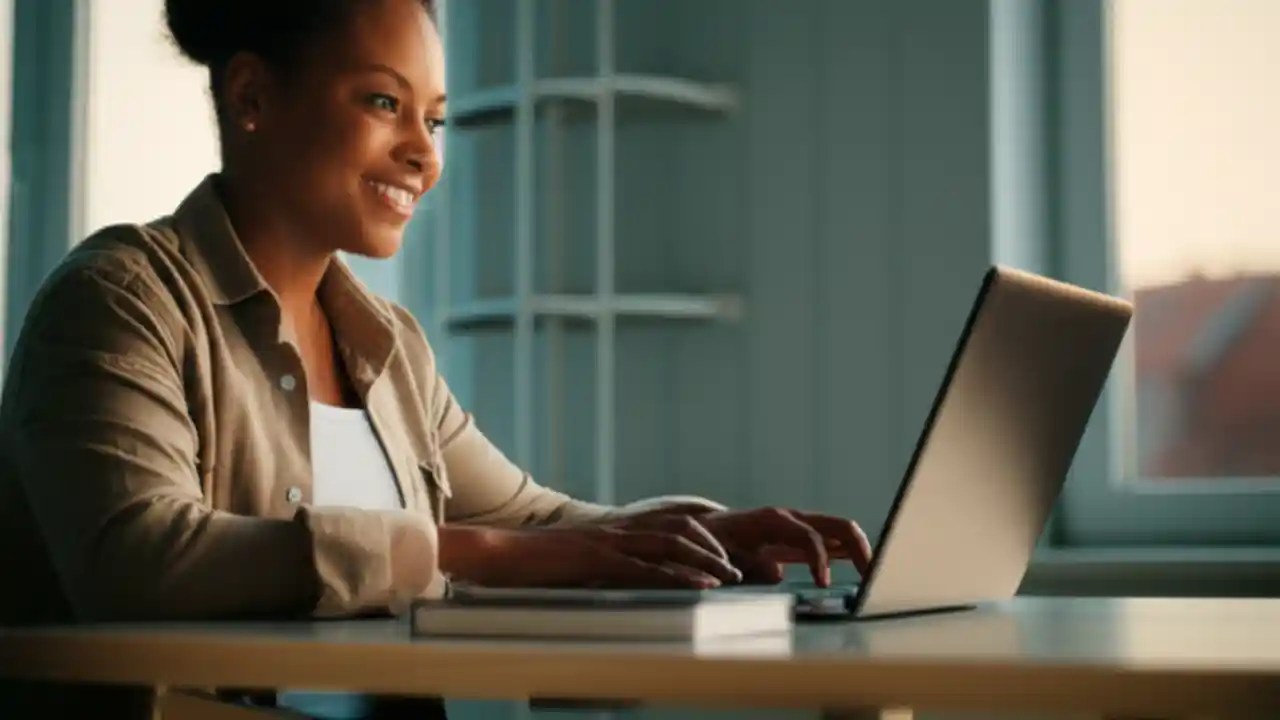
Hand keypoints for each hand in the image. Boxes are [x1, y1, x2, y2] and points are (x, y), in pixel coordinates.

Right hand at [438, 524, 742, 589]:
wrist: (501, 554)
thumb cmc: (537, 564)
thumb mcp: (582, 563)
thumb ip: (608, 566)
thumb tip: (632, 581)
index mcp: (618, 530)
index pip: (672, 524)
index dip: (704, 538)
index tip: (727, 557)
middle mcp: (620, 530)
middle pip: (682, 528)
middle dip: (716, 547)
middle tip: (740, 568)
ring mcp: (610, 542)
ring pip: (672, 543)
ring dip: (706, 560)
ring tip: (731, 577)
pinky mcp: (599, 559)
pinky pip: (647, 565)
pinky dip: (678, 575)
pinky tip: (699, 585)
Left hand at [695, 508, 871, 586]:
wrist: (707, 530)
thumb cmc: (714, 544)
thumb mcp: (726, 555)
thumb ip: (749, 563)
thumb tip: (777, 574)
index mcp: (775, 521)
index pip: (810, 536)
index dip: (819, 560)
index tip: (822, 585)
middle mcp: (793, 518)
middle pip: (840, 526)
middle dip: (860, 550)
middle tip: (872, 580)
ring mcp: (801, 525)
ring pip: (843, 531)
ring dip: (861, 552)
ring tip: (874, 578)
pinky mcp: (803, 536)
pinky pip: (834, 541)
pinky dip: (851, 554)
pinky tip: (862, 572)